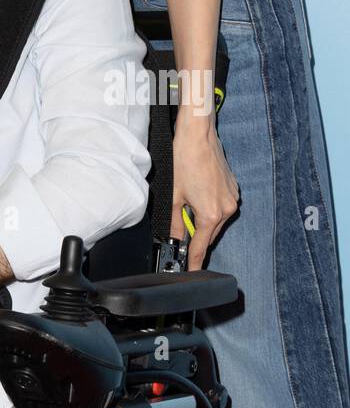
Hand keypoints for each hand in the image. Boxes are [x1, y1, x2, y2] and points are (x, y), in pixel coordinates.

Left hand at [170, 123, 239, 269]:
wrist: (199, 135)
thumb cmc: (185, 160)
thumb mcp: (173, 195)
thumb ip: (175, 223)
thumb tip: (174, 239)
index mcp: (211, 214)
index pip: (201, 246)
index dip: (194, 261)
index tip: (192, 271)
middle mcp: (227, 209)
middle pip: (210, 233)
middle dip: (197, 236)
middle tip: (182, 238)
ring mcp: (233, 198)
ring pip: (216, 220)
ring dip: (203, 219)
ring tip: (187, 203)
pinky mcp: (233, 189)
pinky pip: (221, 207)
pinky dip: (210, 207)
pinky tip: (198, 194)